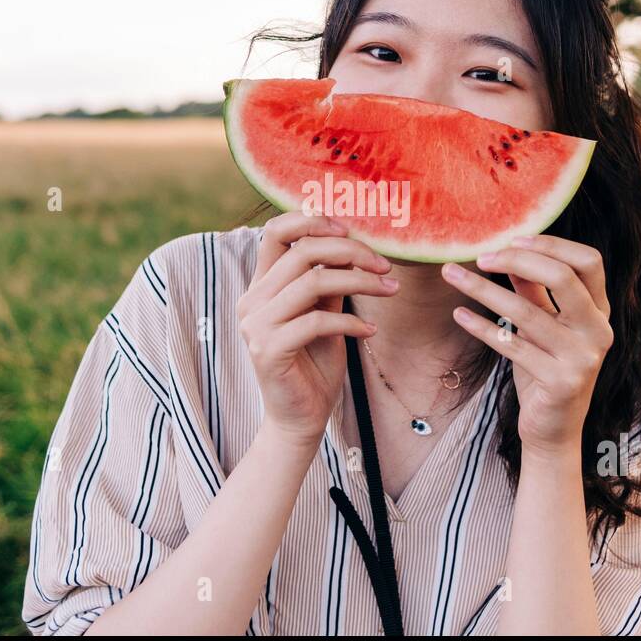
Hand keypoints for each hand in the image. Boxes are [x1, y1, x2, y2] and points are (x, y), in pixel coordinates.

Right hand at [237, 211, 397, 444]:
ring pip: (312, 282)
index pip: (275, 232)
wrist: (300, 418)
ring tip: (388, 291)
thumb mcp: (325, 313)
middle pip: (303, 252)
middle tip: (385, 267)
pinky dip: (351, 322)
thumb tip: (352, 244)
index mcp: (261, 286)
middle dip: (352, 252)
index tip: (352, 231)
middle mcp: (252, 300)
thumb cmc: (314, 363)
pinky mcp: (268, 350)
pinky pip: (317, 321)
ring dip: (359, 282)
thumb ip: (329, 280)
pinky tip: (370, 332)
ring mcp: (255, 325)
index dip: (313, 221)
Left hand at [441, 234, 612, 453]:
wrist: (554, 430)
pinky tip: (459, 315)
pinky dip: (481, 327)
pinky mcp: (559, 382)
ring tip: (451, 276)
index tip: (512, 238)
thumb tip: (509, 251)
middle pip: (563, 277)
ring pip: (526, 312)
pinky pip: (510, 346)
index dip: (551, 244)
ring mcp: (581, 358)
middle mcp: (598, 332)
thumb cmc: (546, 369)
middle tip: (480, 257)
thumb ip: (533, 291)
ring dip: (482, 290)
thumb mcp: (543, 325)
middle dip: (517, 259)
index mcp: (599, 312)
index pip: (588, 261)